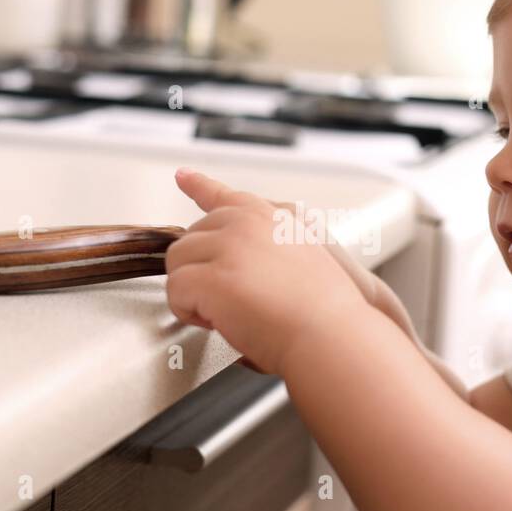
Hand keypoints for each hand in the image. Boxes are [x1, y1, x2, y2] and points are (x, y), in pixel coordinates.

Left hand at [166, 167, 371, 375]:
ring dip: (193, 290)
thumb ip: (271, 251)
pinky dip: (188, 311)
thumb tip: (238, 266)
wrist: (335, 334)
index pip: (229, 196)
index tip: (183, 176)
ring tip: (226, 313)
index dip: (201, 186)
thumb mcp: (309, 260)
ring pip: (178, 260)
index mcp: (274, 217)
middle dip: (202, 270)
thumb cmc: (328, 312)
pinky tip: (217, 322)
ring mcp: (230, 245)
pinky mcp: (213, 275)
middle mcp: (249, 222)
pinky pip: (177, 289)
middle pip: (194, 234)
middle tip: (230, 301)